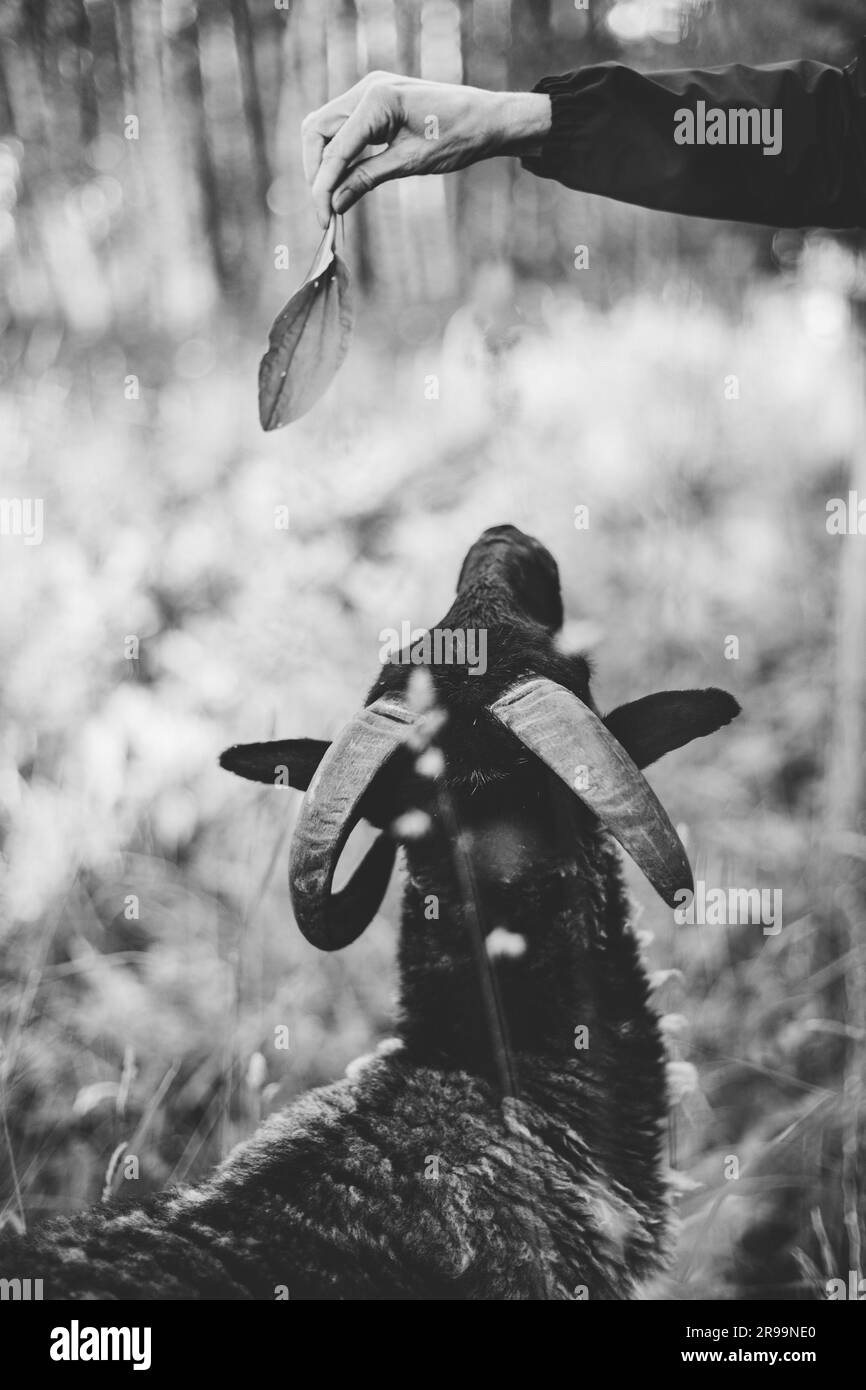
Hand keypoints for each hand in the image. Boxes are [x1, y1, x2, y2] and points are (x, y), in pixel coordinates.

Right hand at [302, 72, 550, 226]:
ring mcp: (369, 91)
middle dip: (315, 172)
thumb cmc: (457, 137)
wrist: (487, 118)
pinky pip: (343, 128)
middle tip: (324, 210)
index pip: (334, 148)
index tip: (323, 218)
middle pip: (317, 131)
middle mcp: (367, 88)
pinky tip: (345, 180)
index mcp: (377, 99)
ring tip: (332, 199)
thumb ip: (367, 179)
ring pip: (325, 129)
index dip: (323, 186)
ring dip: (323, 164)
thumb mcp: (410, 164)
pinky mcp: (374, 102)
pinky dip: (338, 154)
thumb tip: (335, 203)